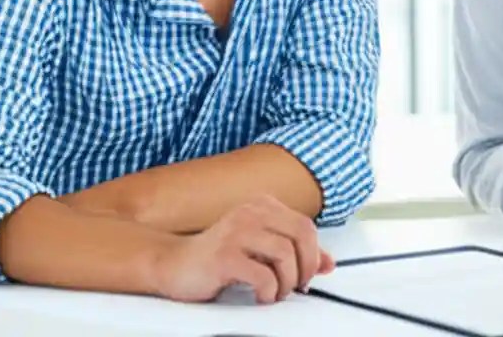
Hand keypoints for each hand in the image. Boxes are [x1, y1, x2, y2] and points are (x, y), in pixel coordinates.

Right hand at [149, 195, 333, 303]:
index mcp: (262, 206)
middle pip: (302, 235)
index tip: (308, 275)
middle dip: (306, 266)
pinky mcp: (224, 255)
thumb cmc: (219, 258)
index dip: (313, 254)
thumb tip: (328, 263)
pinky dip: (269, 290)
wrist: (174, 265)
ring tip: (275, 292)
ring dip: (286, 281)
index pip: (306, 226)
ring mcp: (236, 232)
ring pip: (285, 254)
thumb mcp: (261, 250)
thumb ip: (294, 252)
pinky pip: (263, 275)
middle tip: (296, 286)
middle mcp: (251, 212)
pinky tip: (260, 295)